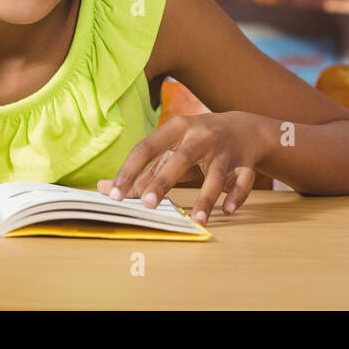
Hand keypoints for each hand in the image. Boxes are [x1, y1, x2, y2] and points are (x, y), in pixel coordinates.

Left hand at [97, 111, 269, 225]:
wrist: (245, 128)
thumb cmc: (197, 142)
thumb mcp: (170, 147)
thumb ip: (141, 170)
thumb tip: (103, 189)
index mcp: (177, 128)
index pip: (147, 147)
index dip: (130, 170)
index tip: (115, 195)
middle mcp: (201, 136)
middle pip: (181, 158)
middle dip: (164, 181)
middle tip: (148, 205)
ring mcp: (225, 150)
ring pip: (216, 174)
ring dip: (206, 197)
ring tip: (196, 220)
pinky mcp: (245, 163)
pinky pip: (243, 180)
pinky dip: (236, 195)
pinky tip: (227, 211)